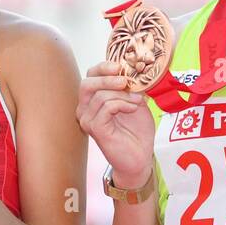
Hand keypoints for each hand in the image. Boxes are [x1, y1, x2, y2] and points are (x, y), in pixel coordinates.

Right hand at [76, 61, 154, 180]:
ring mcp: (87, 120)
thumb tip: (133, 69)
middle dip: (107, 78)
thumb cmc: (136, 132)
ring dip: (122, 95)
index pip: (90, 76)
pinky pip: (105, 108)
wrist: (140, 157)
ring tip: (137, 101)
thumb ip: (131, 87)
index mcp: (93, 100)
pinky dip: (121, 104)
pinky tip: (132, 108)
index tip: (119, 67)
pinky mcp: (94, 129)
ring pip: (99, 95)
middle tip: (126, 81)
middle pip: (87, 83)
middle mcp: (85, 109)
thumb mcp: (136, 101)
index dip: (103, 68)